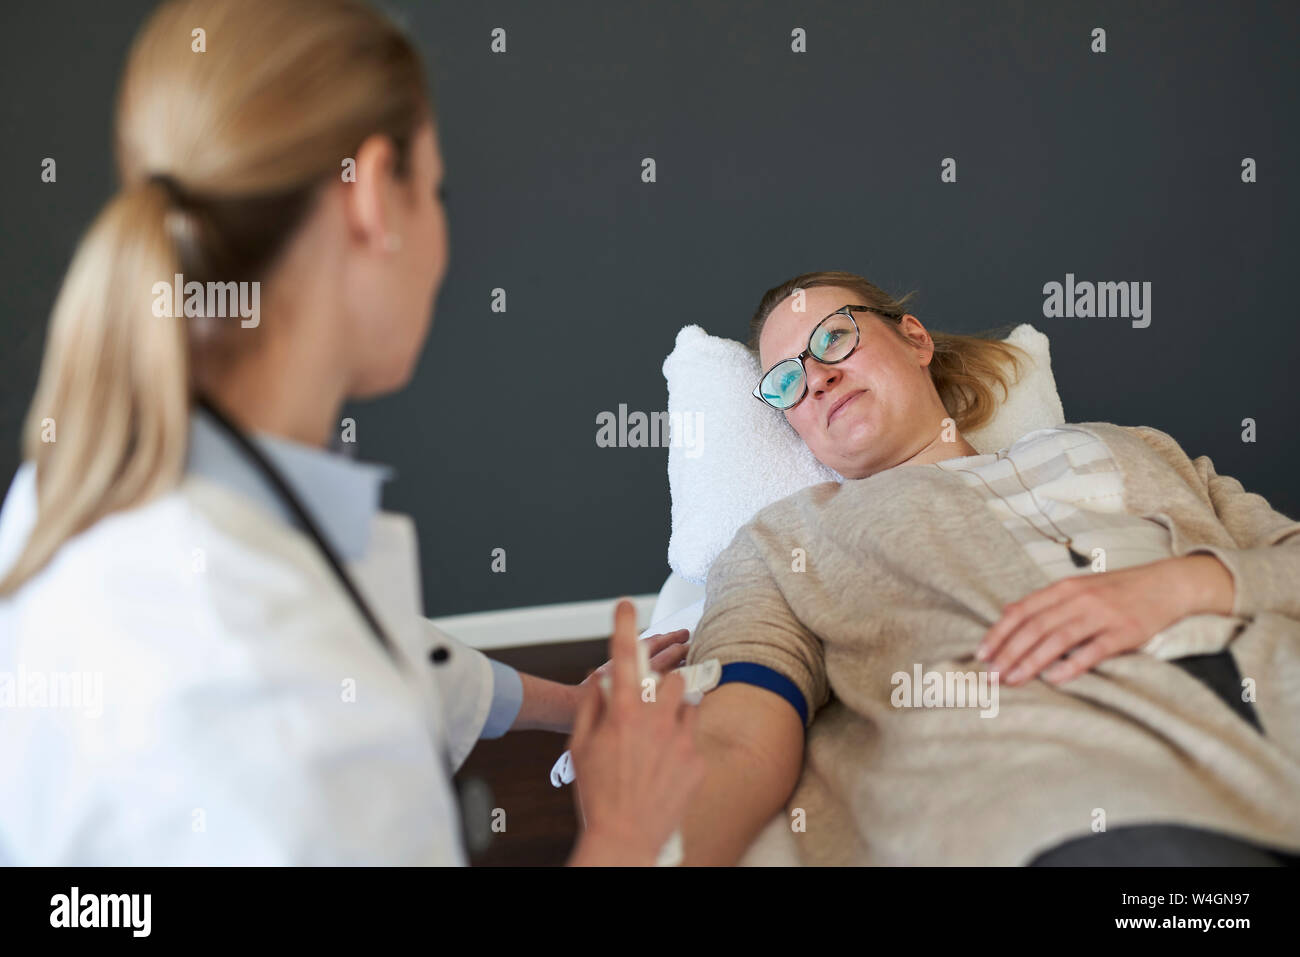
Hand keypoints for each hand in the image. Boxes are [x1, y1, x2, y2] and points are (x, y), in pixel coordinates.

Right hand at [566, 600, 705, 865]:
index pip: (623, 657)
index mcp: (623, 714)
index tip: (624, 604)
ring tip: (661, 733)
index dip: (622, 625)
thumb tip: (600, 680)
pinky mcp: (696, 761)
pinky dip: (683, 740)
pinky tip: (667, 763)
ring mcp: (680, 739)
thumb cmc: (597, 795)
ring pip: (690, 701)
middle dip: (664, 683)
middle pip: (672, 677)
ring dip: (677, 708)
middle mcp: (655, 720)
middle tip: (651, 704)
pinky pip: (695, 734)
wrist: (624, 838)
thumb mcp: (581, 747)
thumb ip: (591, 707)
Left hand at [976, 556, 1233, 686]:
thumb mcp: (1077, 587)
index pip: (1022, 611)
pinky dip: (1072, 665)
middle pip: (1035, 627)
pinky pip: (1094, 651)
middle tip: (990, 675)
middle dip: (1008, 652)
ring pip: (1058, 639)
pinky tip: (1055, 680)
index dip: (999, 633)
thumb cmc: (1117, 590)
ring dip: (1031, 661)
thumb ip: (1044, 601)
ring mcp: (1102, 615)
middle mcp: (1079, 599)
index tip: (981, 654)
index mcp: (1063, 588)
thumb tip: (1007, 611)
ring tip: (1012, 680)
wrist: (1166, 585)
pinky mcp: (1124, 633)